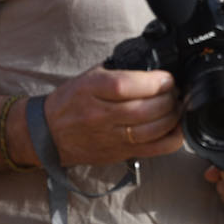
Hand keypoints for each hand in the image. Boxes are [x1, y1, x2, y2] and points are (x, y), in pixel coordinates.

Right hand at [40, 66, 182, 165]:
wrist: (47, 134)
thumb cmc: (70, 101)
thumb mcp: (90, 76)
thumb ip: (119, 71)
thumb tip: (155, 68)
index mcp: (91, 89)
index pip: (127, 85)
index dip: (155, 81)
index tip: (167, 78)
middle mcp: (99, 115)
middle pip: (145, 109)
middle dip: (169, 98)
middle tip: (175, 91)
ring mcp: (110, 137)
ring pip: (152, 130)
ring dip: (173, 117)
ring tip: (177, 106)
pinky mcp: (118, 154)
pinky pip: (153, 149)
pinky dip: (171, 139)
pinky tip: (177, 128)